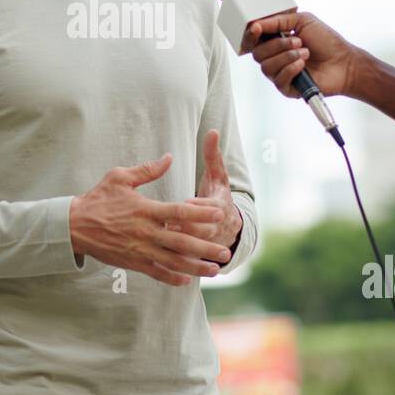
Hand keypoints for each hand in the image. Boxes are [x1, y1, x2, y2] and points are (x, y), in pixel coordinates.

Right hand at [69, 153, 230, 285]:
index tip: (219, 213)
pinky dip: (172, 278)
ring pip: (173, 261)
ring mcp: (140, 250)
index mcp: (146, 210)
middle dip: (206, 248)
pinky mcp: (132, 262)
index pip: (179, 212)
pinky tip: (187, 280)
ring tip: (215, 270)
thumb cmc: (98, 199)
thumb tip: (168, 158)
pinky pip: (156, 272)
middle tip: (226, 252)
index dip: (201, 213)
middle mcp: (146, 232)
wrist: (74, 226)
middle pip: (182, 242)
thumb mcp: (119, 177)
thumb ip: (147, 170)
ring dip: (196, 266)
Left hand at [177, 130, 242, 259]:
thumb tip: (212, 131)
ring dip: (180, 247)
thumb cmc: (218, 196)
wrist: (231, 226)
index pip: (209, 207)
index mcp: (221, 206)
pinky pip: (192, 262)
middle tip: (166, 224)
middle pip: (201, 229)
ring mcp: (211, 244)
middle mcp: (218, 227)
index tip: (183, 202)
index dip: (196, 206)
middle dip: (185, 228)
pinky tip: (165, 263)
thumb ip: (212, 155)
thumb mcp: (218, 176)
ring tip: (163, 243)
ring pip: (196, 248)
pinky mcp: (204, 257)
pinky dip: (180, 263)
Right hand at [243, 11, 360, 98]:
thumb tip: (257, 23)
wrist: (344, 63)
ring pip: (266, 67)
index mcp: (276, 41)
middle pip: (258, 54)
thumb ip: (278, 20)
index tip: (257, 29)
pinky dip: (290, 69)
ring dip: (287, 57)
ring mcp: (280, 73)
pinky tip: (303, 65)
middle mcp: (276, 58)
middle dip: (277, 45)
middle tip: (298, 41)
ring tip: (305, 53)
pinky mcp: (287, 88)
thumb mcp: (303, 21)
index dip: (251, 35)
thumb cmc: (327, 42)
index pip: (254, 40)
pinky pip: (278, 80)